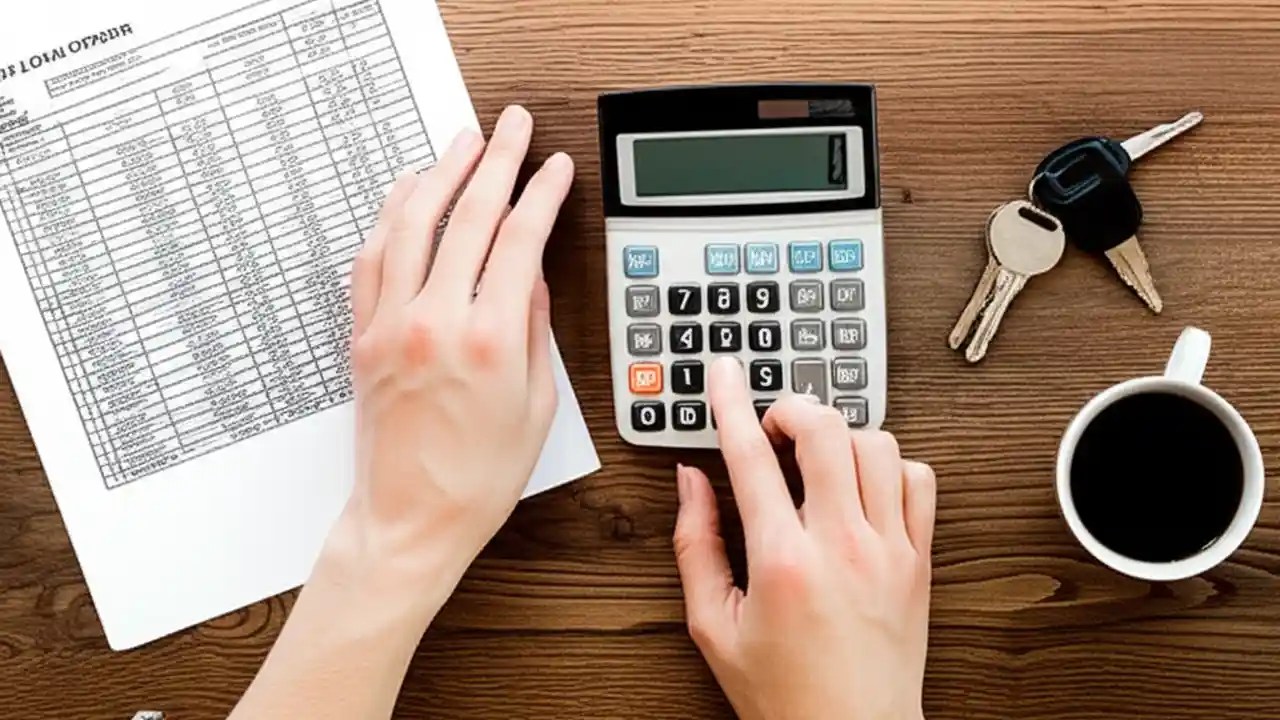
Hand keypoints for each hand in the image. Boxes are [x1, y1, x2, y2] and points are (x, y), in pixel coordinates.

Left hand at [334, 105, 574, 590]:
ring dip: (440, 174)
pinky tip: (407, 194)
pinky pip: (372, 257)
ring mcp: (392, 324)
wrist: (409, 520)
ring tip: (463, 143)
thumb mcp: (536, 406)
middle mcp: (436, 321)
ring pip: (413, 223)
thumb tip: (531, 277)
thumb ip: (535, 331)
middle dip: (497, 160)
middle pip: (470, 216)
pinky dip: (391, 216)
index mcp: (490, 340)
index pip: (521, 239)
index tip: (554, 168)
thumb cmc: (477, 478)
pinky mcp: (364, 335)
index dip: (542, 193)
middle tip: (513, 126)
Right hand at [674, 358, 936, 719]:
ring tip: (816, 457)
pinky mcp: (920, 559)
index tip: (725, 373)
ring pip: (877, 443)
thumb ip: (696, 545)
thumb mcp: (712, 626)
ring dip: (841, 434)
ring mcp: (888, 549)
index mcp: (782, 561)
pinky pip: (920, 479)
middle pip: (824, 429)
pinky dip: (891, 464)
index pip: (750, 455)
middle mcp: (841, 545)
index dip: (730, 402)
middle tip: (772, 424)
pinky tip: (863, 483)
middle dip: (791, 407)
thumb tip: (691, 482)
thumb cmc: (783, 693)